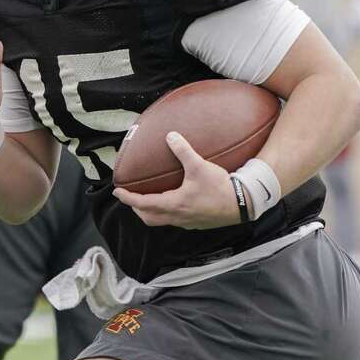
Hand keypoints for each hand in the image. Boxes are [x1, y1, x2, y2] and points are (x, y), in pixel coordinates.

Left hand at [113, 132, 242, 229]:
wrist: (243, 204)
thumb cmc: (220, 188)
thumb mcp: (200, 166)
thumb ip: (183, 151)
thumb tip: (170, 136)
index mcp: (173, 204)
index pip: (142, 203)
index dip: (127, 198)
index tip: (117, 192)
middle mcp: (177, 217)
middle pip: (148, 217)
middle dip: (136, 208)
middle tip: (131, 197)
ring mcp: (186, 222)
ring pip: (161, 221)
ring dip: (150, 212)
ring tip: (147, 201)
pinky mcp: (196, 223)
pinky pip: (174, 221)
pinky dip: (165, 214)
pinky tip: (171, 203)